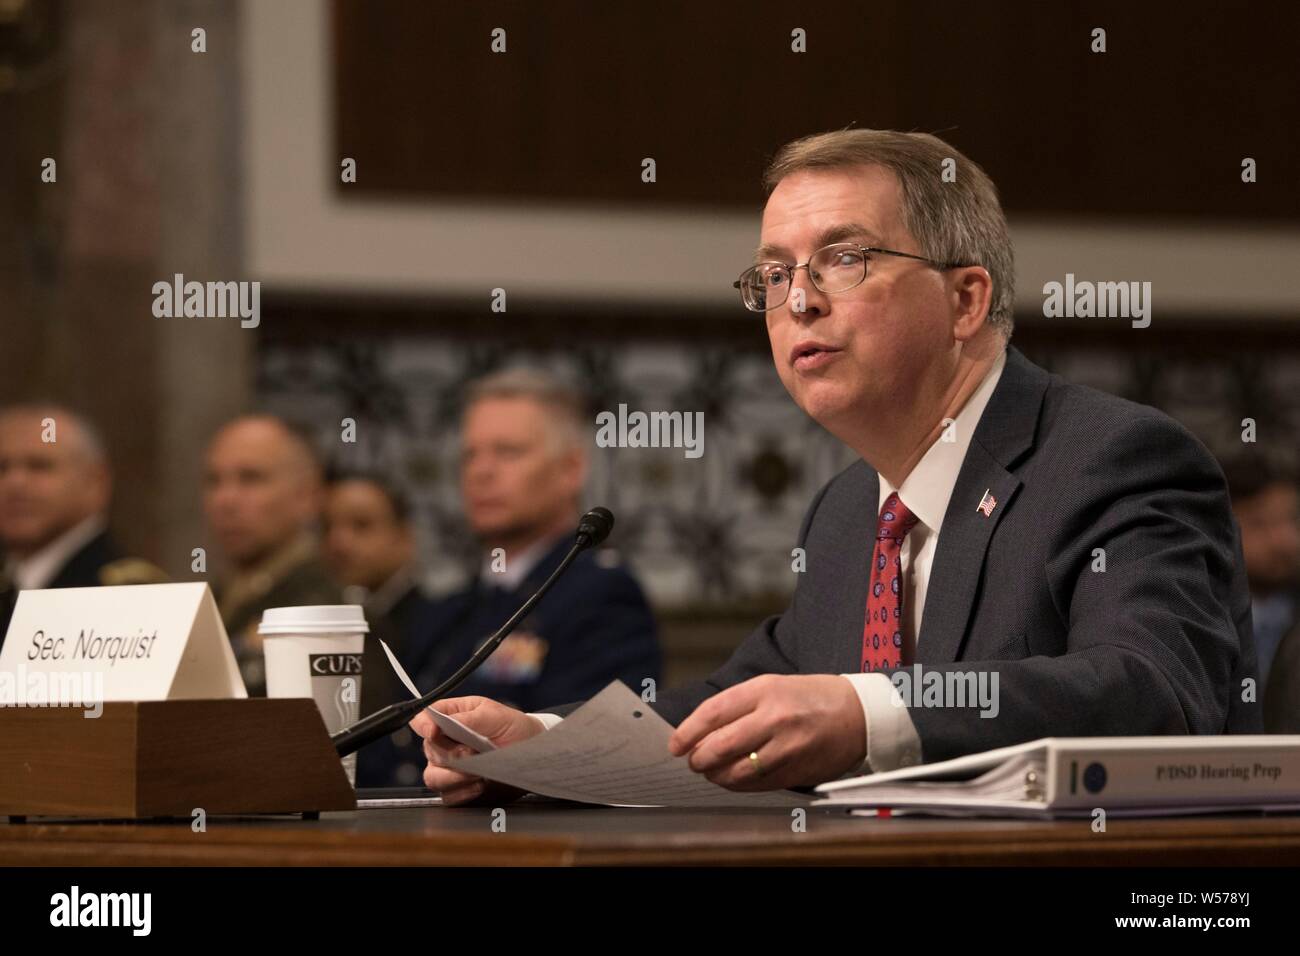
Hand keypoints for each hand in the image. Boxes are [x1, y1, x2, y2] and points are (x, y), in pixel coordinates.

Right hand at [408, 696, 544, 805]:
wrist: (532, 754)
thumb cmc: (514, 727)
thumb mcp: (496, 715)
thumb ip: (469, 718)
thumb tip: (444, 721)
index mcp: (451, 716)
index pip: (422, 718)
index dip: (423, 725)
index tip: (434, 732)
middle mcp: (445, 742)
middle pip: (429, 750)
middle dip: (449, 754)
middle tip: (472, 754)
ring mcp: (449, 767)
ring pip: (432, 777)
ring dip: (453, 777)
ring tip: (477, 774)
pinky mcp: (458, 788)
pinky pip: (447, 796)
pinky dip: (462, 793)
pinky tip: (480, 786)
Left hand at [667, 674, 865, 789]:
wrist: (858, 714)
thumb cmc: (811, 697)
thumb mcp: (772, 685)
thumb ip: (737, 705)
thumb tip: (699, 729)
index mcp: (764, 690)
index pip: (713, 713)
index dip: (687, 732)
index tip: (675, 744)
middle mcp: (775, 718)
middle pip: (720, 746)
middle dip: (698, 758)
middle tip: (693, 760)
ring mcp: (787, 747)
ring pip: (736, 771)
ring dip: (715, 775)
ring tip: (711, 771)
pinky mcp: (796, 771)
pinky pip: (756, 785)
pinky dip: (737, 785)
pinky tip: (732, 780)